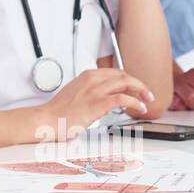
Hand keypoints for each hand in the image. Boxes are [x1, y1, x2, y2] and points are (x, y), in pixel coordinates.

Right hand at [34, 68, 154, 140]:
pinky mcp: (97, 104)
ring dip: (141, 91)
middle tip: (146, 95)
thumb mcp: (76, 94)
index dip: (129, 80)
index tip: (136, 89)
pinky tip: (138, 108)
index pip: (115, 72)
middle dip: (139, 85)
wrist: (47, 119)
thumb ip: (91, 92)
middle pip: (124, 75)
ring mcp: (95, 91)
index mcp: (87, 76)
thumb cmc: (59, 111)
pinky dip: (134, 103)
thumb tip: (105, 99)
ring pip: (126, 83)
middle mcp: (92, 80)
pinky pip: (122, 99)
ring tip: (147, 101)